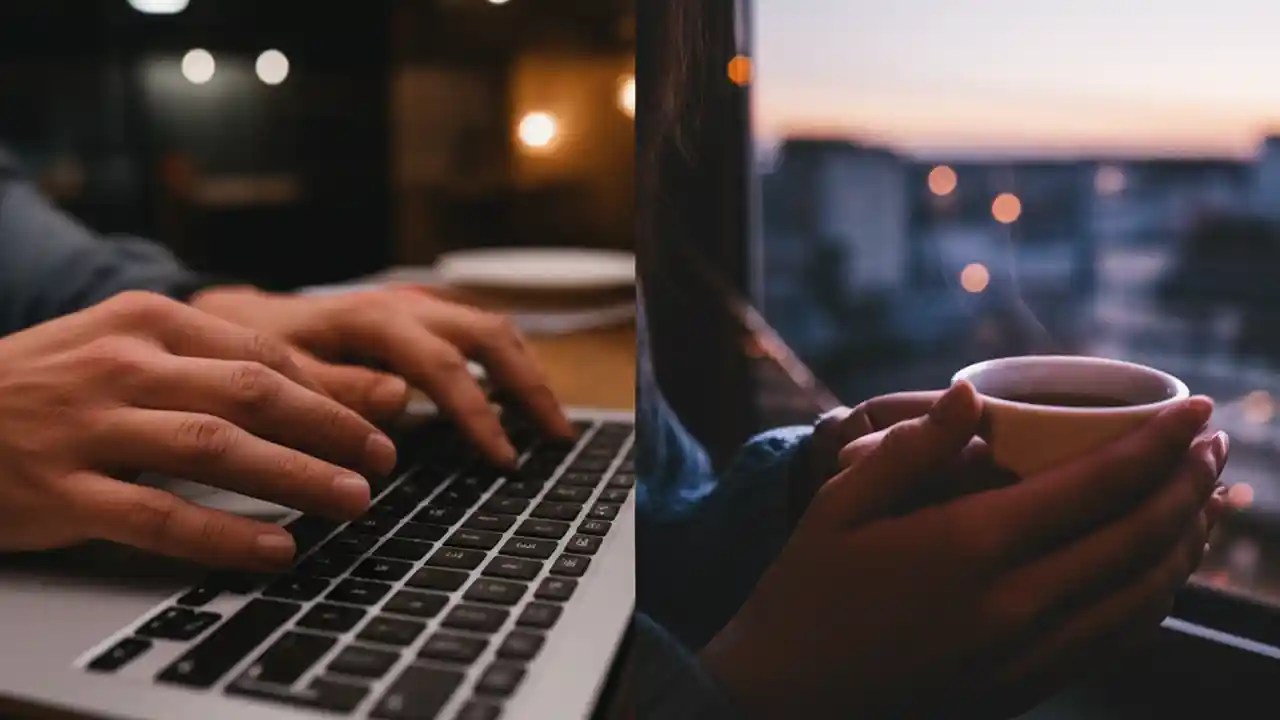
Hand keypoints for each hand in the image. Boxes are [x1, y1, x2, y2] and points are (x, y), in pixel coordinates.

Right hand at [0, 292, 394, 569]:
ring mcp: (89, 427)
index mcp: (146, 320)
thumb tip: (306, 389)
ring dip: (296, 476)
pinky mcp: (60, 489)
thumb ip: (205, 360)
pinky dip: (225, 534)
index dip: (328, 390)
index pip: (262, 352)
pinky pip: (159, 516)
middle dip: (331, 428)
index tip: (374, 418)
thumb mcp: (121, 344)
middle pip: (252, 394)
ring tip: (353, 501)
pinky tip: (274, 548)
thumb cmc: (47, 381)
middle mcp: (123, 364)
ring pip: (215, 449)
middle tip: (383, 460)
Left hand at [190, 285, 573, 466]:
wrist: (227, 318)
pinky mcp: (416, 315)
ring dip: (525, 372)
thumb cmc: (247, 351)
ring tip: (549, 423)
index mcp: (373, 318)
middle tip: (556, 438)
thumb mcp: (276, 374)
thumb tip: (401, 400)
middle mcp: (404, 304)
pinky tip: (515, 396)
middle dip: (529, 386)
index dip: (479, 414)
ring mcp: (415, 305)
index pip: (447, 365)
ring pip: (491, 329)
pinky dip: (503, 363)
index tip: (505, 459)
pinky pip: (475, 332)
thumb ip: (336, 390)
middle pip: (489, 336)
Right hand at [701, 382, 1227, 718]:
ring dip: (1187, 541)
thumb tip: (970, 396)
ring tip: (1206, 501)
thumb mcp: (838, 507)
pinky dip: (1158, 597)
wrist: (790, 699)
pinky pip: (1117, 638)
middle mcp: (1016, 604)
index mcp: (970, 546)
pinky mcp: (1026, 685)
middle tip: (1214, 445)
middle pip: (1138, 537)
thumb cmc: (806, 592)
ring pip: (1144, 594)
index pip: (1097, 486)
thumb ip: (911, 450)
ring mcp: (1027, 654)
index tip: (1197, 411)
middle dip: (1189, 484)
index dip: (1159, 444)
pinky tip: (1162, 571)